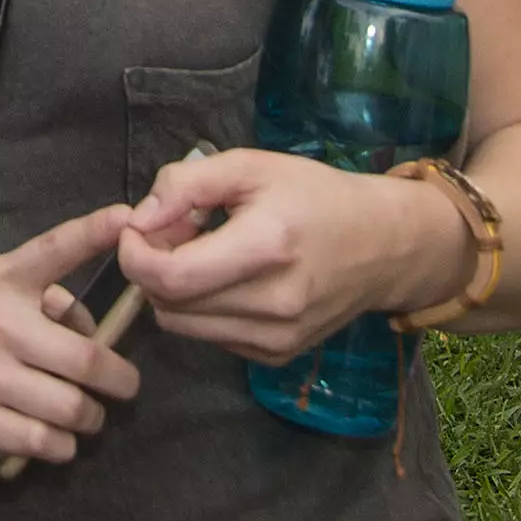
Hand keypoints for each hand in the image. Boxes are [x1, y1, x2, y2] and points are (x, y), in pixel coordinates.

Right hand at [0, 203, 139, 462]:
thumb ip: (35, 297)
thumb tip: (89, 328)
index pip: (54, 249)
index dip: (95, 230)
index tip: (128, 216)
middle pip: (86, 359)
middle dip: (120, 379)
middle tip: (125, 386)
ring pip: (71, 408)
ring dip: (91, 418)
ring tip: (86, 416)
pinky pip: (40, 442)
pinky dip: (61, 446)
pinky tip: (56, 439)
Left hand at [121, 147, 472, 361]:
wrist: (385, 245)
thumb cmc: (316, 196)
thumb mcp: (252, 166)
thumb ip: (187, 184)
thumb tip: (140, 218)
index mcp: (267, 247)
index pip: (170, 276)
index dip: (135, 255)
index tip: (136, 228)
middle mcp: (273, 303)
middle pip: (168, 304)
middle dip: (150, 268)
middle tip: (169, 233)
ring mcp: (277, 337)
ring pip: (182, 326)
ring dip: (171, 292)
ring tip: (197, 254)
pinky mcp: (277, 355)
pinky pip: (210, 337)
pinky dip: (200, 310)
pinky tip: (224, 279)